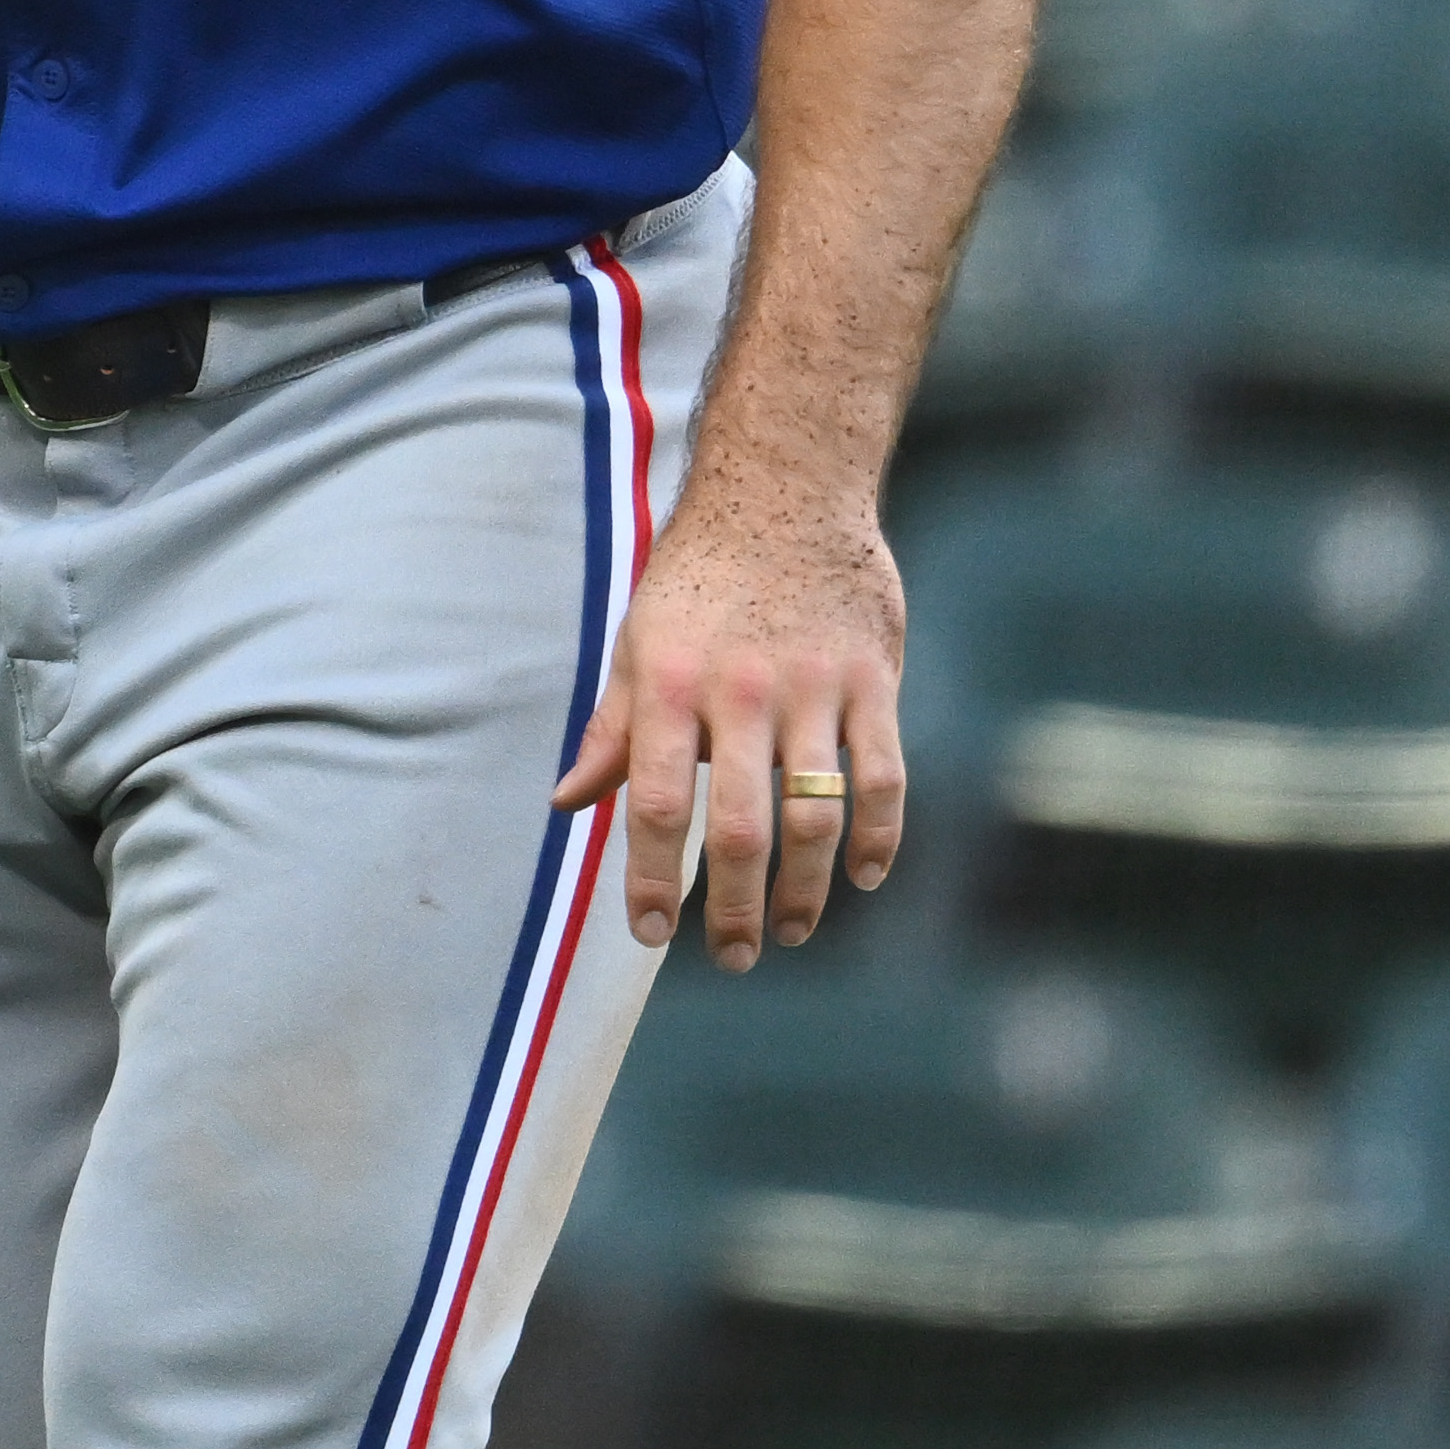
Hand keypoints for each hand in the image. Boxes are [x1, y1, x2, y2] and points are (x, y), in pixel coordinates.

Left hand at [552, 463, 906, 968]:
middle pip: (743, 827)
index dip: (651, 877)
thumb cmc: (697, 581)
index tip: (648, 933)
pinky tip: (864, 877)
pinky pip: (882, 777)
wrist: (782, 492)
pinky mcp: (872, 680)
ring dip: (806, 890)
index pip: (655, 803)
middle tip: (732, 956)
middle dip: (735, 907)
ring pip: (816, 816)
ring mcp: (812, 688)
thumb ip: (611, 733)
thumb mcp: (637, 646)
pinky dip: (879, 837)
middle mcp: (740, 692)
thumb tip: (567, 804)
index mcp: (669, 685)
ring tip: (791, 932)